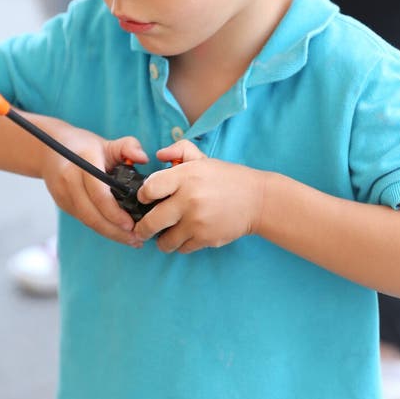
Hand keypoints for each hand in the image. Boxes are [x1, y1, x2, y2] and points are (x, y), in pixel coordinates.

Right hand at [35, 117, 148, 246]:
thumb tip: (144, 158)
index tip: (131, 224)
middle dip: (114, 231)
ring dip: (109, 233)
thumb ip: (128, 146)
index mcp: (84, 160)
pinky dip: (101, 228)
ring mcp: (63, 193)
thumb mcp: (107, 142)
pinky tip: (117, 232)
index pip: (98, 192)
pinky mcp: (62, 203)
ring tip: (131, 240)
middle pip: (91, 213)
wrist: (49, 150)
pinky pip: (83, 219)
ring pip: (87, 220)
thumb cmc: (84, 146)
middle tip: (137, 239)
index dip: (114, 212)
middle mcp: (70, 178)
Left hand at [134, 140, 263, 252]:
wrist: (256, 200)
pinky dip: (181, 244)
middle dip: (143, 228)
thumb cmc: (226, 178)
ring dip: (162, 239)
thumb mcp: (202, 158)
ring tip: (165, 234)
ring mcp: (197, 222)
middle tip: (142, 229)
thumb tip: (159, 155)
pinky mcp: (206, 239)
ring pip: (165, 241)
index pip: (149, 189)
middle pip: (151, 222)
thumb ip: (179, 150)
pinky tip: (185, 236)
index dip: (143, 196)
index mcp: (185, 176)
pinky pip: (182, 248)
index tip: (145, 200)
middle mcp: (188, 199)